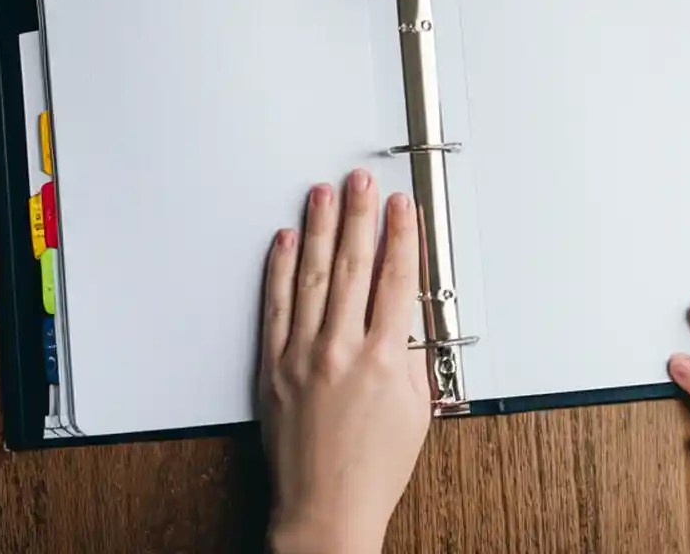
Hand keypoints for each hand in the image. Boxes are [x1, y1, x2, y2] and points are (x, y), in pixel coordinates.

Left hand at [259, 170, 430, 553]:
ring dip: (320, 230)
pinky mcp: (273, 367)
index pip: (396, 279)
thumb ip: (412, 356)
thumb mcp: (417, 408)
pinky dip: (280, 270)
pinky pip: (276, 307)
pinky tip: (285, 241)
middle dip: (359, 216)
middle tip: (359, 181)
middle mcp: (342, 350)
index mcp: (386, 359)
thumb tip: (405, 316)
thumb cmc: (374, 468)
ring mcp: (303, 356)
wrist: (326, 508)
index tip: (401, 206)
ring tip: (321, 193)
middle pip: (355, 266)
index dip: (401, 236)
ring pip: (313, 277)